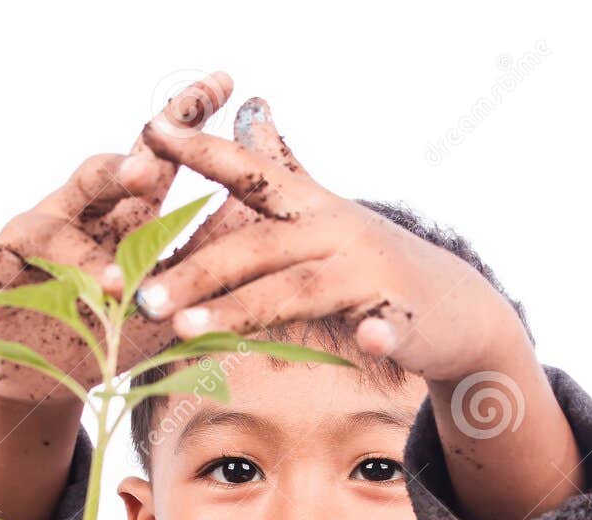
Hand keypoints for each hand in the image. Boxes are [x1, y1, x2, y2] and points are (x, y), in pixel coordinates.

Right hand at [0, 71, 282, 404]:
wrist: (48, 368)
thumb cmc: (114, 320)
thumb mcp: (169, 287)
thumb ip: (210, 248)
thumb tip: (272, 207)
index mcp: (123, 214)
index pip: (158, 157)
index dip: (185, 119)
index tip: (224, 80)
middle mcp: (78, 215)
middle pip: (102, 179)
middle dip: (126, 170)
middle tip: (149, 169)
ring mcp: (33, 244)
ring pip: (51, 230)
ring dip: (78, 254)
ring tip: (107, 279)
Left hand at [113, 107, 534, 385]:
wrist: (455, 307)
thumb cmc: (373, 265)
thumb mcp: (325, 212)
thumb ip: (281, 170)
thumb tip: (252, 105)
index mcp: (311, 206)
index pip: (251, 173)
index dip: (201, 151)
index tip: (147, 132)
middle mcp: (338, 230)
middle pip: (256, 247)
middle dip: (193, 270)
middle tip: (136, 294)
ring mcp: (371, 274)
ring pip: (298, 290)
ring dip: (241, 308)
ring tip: (185, 328)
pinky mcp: (405, 316)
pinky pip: (387, 326)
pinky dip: (379, 333)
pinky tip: (367, 341)